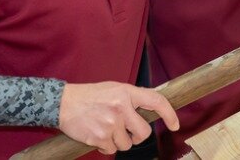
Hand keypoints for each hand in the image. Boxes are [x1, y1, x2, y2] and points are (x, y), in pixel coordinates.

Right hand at [58, 81, 177, 154]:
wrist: (64, 103)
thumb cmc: (91, 96)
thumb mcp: (114, 89)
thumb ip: (132, 98)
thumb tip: (150, 110)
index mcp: (126, 92)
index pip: (156, 101)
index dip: (169, 114)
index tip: (175, 125)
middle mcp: (121, 107)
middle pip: (143, 133)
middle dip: (137, 136)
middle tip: (127, 130)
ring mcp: (111, 124)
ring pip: (127, 144)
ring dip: (119, 141)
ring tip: (106, 128)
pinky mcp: (100, 138)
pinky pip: (112, 150)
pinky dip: (106, 146)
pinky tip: (97, 134)